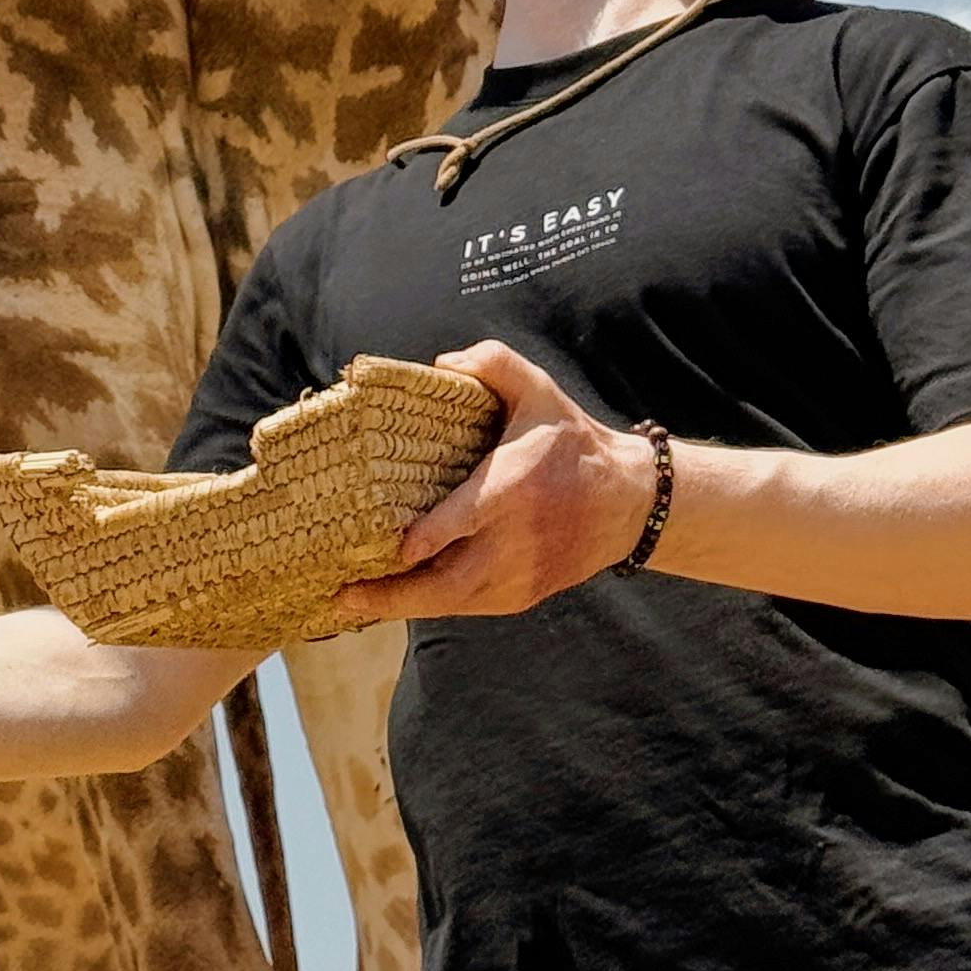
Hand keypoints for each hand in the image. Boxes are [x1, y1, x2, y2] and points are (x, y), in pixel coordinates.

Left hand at [319, 342, 654, 627]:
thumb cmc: (571, 442)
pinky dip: (432, 607)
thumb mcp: (539, 390)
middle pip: (451, 580)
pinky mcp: (522, 594)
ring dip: (404, 606)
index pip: (469, 517)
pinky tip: (396, 601)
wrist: (626, 503)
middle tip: (344, 594)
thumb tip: (442, 364)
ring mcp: (519, 574)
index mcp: (514, 487)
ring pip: (456, 602)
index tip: (397, 546)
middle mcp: (515, 540)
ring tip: (352, 604)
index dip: (432, 537)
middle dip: (396, 593)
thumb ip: (494, 363)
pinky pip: (470, 606)